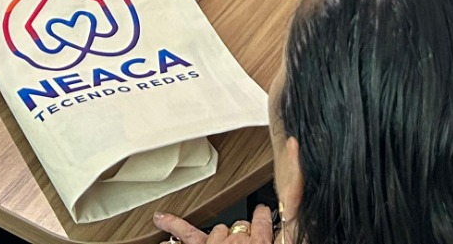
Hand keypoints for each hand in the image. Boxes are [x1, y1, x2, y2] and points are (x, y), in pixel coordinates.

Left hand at [154, 204, 274, 243]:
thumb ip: (279, 242)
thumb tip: (291, 233)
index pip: (263, 221)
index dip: (263, 217)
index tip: (262, 212)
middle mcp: (239, 240)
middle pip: (240, 227)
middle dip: (240, 235)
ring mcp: (217, 243)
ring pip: (219, 228)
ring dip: (219, 236)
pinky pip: (186, 233)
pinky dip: (172, 224)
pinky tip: (160, 219)